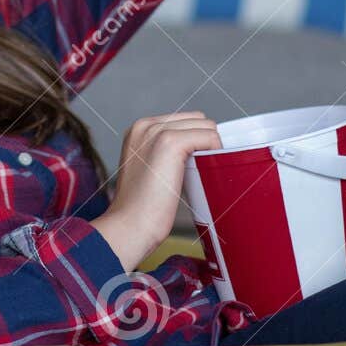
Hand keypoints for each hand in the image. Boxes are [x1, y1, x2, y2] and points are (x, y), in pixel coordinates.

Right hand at [90, 111, 220, 270]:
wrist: (129, 226)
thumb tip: (197, 152)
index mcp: (140, 129)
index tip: (198, 164)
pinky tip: (207, 172)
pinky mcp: (170, 142)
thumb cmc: (140, 208)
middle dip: (206, 142)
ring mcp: (157, 131)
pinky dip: (216, 153)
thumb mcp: (148, 170)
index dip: (197, 141)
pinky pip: (209, 137)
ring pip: (206, 127)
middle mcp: (147, 124)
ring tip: (203, 174)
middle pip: (198, 120)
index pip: (185, 120)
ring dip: (212, 149)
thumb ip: (165, 155)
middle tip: (203, 171)